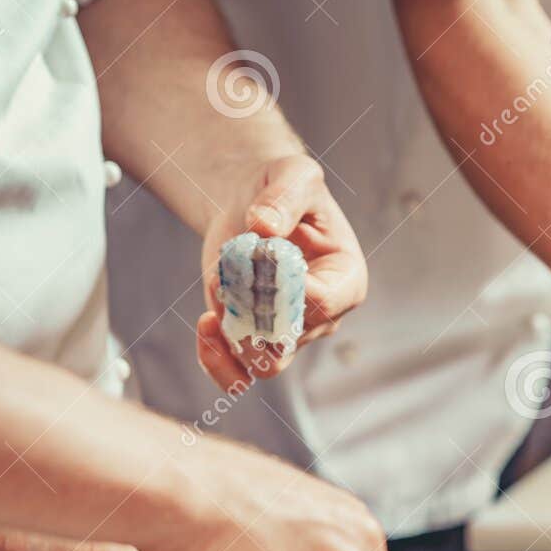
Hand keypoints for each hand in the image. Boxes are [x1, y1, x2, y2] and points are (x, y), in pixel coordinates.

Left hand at [196, 154, 366, 391]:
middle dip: (250, 310)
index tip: (254, 251)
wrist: (252, 203)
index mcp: (345, 280)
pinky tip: (204, 325)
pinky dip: (217, 361)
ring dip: (231, 334)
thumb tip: (263, 227)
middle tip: (223, 271)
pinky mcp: (254, 340)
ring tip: (216, 285)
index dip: (282, 287)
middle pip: (291, 338)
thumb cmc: (282, 187)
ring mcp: (288, 334)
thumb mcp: (292, 174)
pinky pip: (239, 375)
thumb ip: (284, 198)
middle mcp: (322, 317)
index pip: (322, 303)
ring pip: (264, 363)